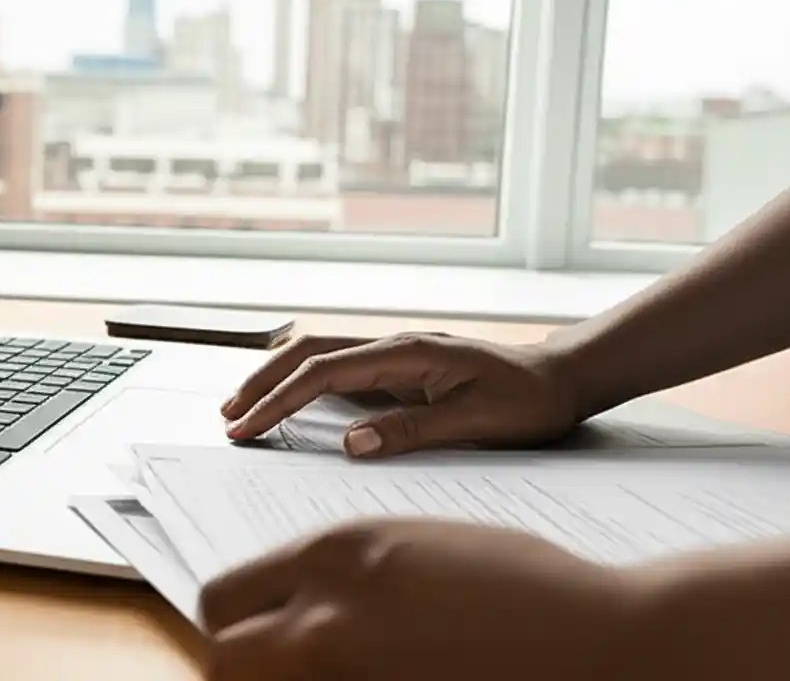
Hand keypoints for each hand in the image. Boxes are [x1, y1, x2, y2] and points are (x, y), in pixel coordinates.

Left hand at [200, 519, 635, 680]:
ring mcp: (351, 667)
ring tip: (331, 669)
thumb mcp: (415, 547)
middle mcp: (328, 612)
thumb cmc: (523, 583)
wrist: (598, 639)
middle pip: (224, 654)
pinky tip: (380, 674)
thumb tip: (302, 601)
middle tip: (277, 664)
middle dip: (240, 660)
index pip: (224, 596)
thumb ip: (347, 573)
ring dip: (283, 678)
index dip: (235, 620)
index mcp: (336, 555)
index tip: (253, 631)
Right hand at [220, 333, 583, 457]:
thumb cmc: (528, 401)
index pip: (323, 373)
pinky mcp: (400, 370)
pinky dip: (303, 384)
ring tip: (243, 409)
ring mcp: (395, 355)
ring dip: (277, 379)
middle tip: (227, 419)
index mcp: (407, 353)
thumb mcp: (478, 422)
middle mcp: (394, 346)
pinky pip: (339, 371)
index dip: (279, 401)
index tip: (246, 429)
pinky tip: (289, 404)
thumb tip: (350, 443)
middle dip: (262, 382)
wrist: (562, 378)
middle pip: (308, 352)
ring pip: (319, 356)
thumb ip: (413, 431)